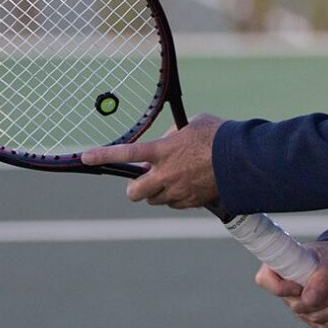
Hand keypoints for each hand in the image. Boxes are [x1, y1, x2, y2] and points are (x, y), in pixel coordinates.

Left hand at [81, 114, 222, 208]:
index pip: (127, 153)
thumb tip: (166, 142)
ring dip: (158, 190)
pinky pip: (174, 203)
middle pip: (134, 191)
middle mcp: (166, 173)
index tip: (85, 156)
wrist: (242, 160)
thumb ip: (173, 134)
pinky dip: (176, 196)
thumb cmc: (219, 135)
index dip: (103, 155)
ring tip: (175, 176)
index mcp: (163, 150)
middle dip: (135, 188)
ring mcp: (177, 191)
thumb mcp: (193, 124)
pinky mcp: (190, 202)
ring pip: (154, 199)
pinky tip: (191, 183)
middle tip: (143, 179)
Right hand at [255, 241, 327, 327]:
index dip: (279, 287)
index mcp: (284, 265)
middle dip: (327, 298)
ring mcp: (300, 306)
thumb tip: (308, 300)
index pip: (265, 279)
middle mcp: (288, 289)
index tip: (300, 286)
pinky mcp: (314, 318)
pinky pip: (326, 326)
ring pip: (316, 318)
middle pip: (299, 306)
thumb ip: (323, 275)